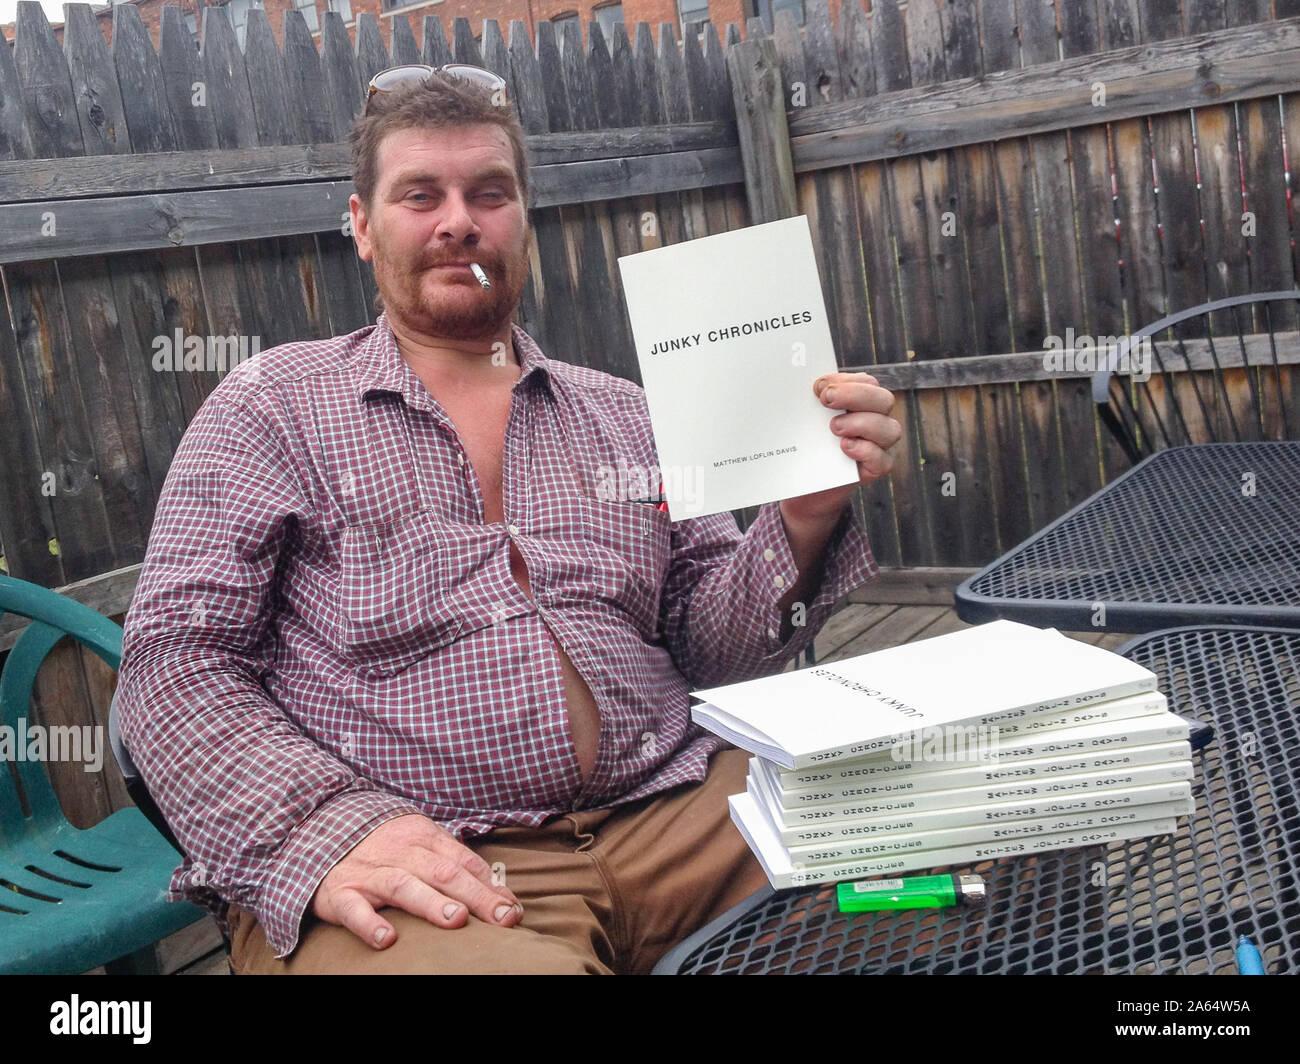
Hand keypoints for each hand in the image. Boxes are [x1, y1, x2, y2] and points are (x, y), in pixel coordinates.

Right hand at [310, 813, 522, 948]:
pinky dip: (368, 923)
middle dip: (475, 896)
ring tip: (456, 920)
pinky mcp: (340, 892)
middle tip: (502, 918)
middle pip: (443, 872)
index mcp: (424, 837)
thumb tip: (501, 893)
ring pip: (403, 885)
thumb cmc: (384, 844)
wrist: (320, 828)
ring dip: (431, 903)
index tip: (512, 910)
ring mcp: (370, 872)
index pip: (464, 861)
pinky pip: (353, 908)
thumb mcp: (421, 843)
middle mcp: (400, 852)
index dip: (490, 886)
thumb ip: (457, 863)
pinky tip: (386, 939)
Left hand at [783, 372, 902, 522]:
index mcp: (861, 401)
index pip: (867, 383)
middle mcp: (876, 419)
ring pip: (890, 429)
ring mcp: (879, 445)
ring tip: (834, 428)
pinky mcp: (875, 469)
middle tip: (827, 399)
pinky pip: (884, 461)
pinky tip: (845, 448)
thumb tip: (799, 385)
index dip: (845, 381)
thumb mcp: (805, 420)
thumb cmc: (806, 444)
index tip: (818, 387)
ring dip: (862, 424)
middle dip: (855, 395)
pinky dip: (866, 451)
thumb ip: (810, 402)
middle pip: (884, 400)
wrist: (804, 484)